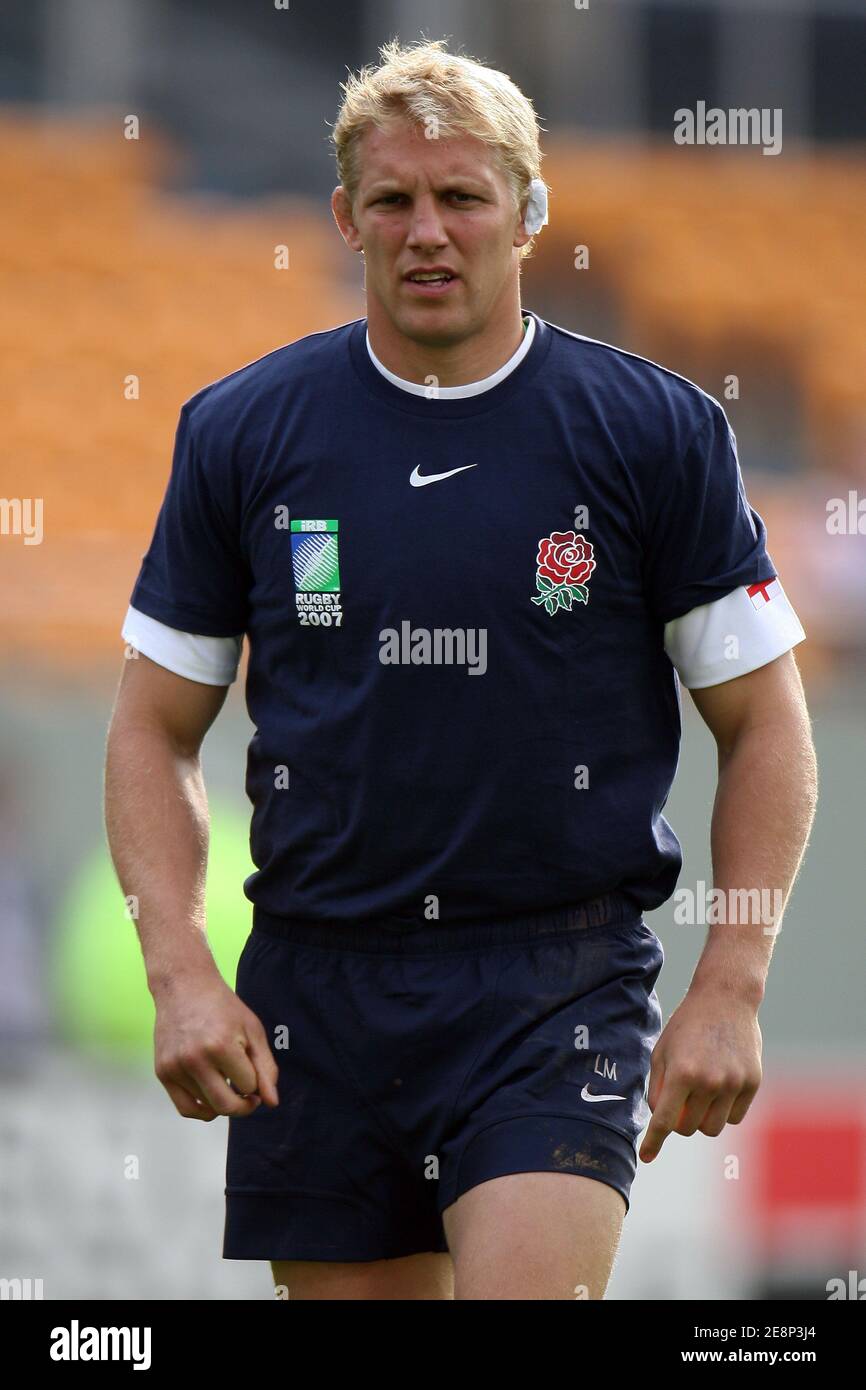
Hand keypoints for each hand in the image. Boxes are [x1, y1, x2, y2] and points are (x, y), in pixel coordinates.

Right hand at [154, 968, 279, 1120]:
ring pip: (207, 1108)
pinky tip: (212, 1098)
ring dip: (223, 1101)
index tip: (254, 1071)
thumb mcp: (253, 1030)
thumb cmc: (223, 1007)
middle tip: (249, 1096)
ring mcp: (175, 1067)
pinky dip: (202, 1110)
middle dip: (244, 1106)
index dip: (255, 1081)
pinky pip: (185, 1108)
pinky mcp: (162, 1072)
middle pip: (226, 1106)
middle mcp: (195, 1059)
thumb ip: (266, 1068)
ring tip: (227, 1081)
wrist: (183, 987)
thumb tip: (272, 1103)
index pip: (248, 1086)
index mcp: (221, 1045)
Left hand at [639, 983, 761, 1161]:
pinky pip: (735, 1116)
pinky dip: (724, 1110)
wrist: (725, 999)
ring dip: (703, 1118)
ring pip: (714, 1127)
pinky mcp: (753, 1083)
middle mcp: (709, 1082)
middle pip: (690, 1129)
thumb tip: (660, 1120)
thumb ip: (658, 1087)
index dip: (654, 1142)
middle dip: (681, 1121)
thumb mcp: (662, 1051)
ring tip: (701, 1092)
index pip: (665, 1121)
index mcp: (682, 1073)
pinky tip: (721, 1086)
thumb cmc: (687, 1026)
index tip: (646, 1157)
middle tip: (680, 1101)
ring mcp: (734, 1083)